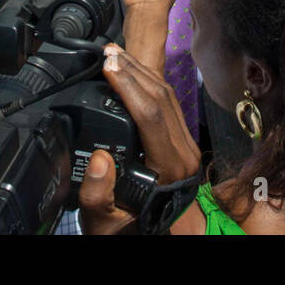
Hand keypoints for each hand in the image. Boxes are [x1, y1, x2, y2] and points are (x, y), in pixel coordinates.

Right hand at [78, 45, 200, 235]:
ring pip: (167, 95)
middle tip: (106, 53)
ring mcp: (186, 144)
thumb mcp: (106, 222)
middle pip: (161, 97)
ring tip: (114, 54)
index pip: (150, 115)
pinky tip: (130, 70)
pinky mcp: (181, 138)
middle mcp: (183, 152)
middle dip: (132, 71)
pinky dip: (147, 81)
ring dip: (140, 70)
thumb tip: (98, 159)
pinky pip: (168, 101)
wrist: (162, 232)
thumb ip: (98, 195)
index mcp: (168, 168)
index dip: (128, 87)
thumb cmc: (129, 227)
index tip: (107, 67)